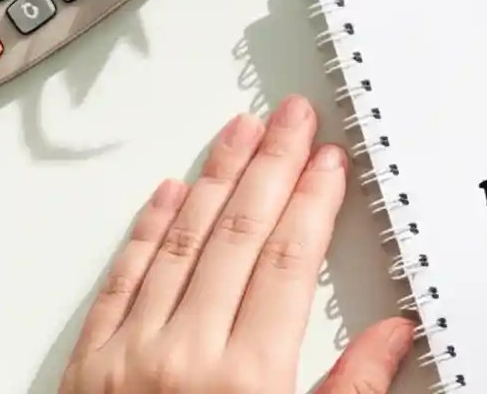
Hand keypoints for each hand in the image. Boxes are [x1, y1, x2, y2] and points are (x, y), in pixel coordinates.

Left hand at [60, 96, 413, 393]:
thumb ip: (350, 391)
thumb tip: (396, 338)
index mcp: (248, 377)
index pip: (287, 261)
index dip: (313, 202)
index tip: (330, 161)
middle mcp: (185, 353)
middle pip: (237, 234)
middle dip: (272, 166)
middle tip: (292, 119)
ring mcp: (131, 353)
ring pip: (181, 241)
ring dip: (215, 177)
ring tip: (240, 132)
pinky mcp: (89, 363)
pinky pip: (122, 277)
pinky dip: (148, 229)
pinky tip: (170, 191)